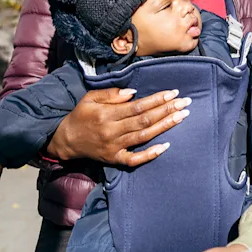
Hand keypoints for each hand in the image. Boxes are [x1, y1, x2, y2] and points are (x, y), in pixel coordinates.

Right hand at [45, 87, 191, 165]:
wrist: (66, 141)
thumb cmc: (80, 116)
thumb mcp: (90, 98)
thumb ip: (111, 94)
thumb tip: (134, 92)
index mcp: (107, 114)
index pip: (137, 106)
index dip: (157, 99)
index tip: (173, 93)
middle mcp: (112, 131)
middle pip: (145, 120)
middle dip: (167, 110)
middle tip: (186, 103)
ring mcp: (114, 147)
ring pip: (144, 136)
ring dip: (165, 127)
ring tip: (182, 117)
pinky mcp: (114, 159)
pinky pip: (134, 159)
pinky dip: (150, 154)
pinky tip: (166, 146)